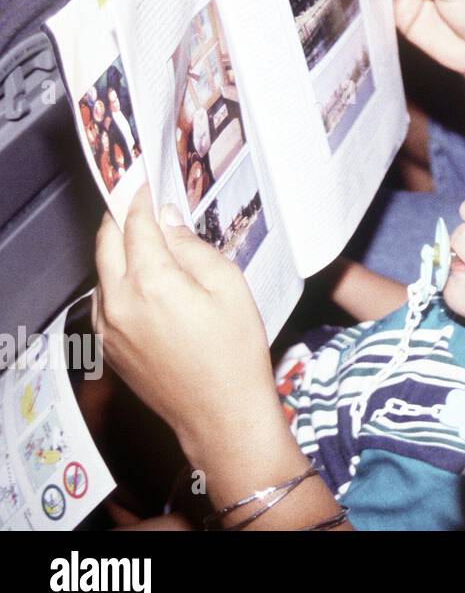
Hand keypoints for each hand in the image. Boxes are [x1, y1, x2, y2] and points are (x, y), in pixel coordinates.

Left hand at [93, 188, 283, 460]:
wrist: (220, 413)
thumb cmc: (234, 351)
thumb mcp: (229, 287)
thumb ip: (194, 248)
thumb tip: (169, 221)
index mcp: (151, 282)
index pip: (135, 224)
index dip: (140, 197)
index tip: (145, 179)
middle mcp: (119, 301)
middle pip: (106, 241)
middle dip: (120, 215)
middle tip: (138, 197)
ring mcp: (109, 326)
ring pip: (102, 269)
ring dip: (118, 246)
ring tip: (145, 236)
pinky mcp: (109, 345)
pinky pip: (106, 298)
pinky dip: (118, 276)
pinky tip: (144, 276)